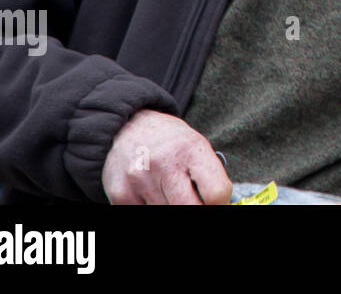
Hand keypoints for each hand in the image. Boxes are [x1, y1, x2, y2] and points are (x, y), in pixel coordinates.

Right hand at [102, 109, 232, 204]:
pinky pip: (143, 213)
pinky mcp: (120, 194)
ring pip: (166, 213)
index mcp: (191, 149)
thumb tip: (220, 205)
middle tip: (196, 202)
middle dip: (196, 209)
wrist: (127, 128)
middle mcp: (164, 163)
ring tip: (170, 190)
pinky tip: (151, 192)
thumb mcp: (197, 147)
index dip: (220, 203)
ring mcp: (139, 180)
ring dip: (172, 206)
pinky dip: (152, 206)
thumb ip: (209, 176)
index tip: (217, 202)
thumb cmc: (170, 142)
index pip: (215, 192)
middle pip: (190, 208)